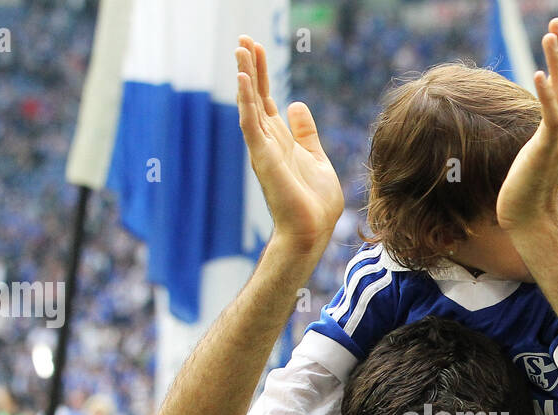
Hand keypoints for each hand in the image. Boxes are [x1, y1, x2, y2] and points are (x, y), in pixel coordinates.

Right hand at [236, 36, 343, 249]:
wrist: (312, 232)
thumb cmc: (316, 205)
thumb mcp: (317, 159)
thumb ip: (306, 133)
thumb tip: (297, 105)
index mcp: (282, 142)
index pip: (268, 101)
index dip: (263, 74)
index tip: (257, 49)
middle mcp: (268, 143)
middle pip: (256, 97)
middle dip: (251, 68)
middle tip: (243, 39)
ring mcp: (263, 150)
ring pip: (250, 105)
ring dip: (245, 77)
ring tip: (240, 50)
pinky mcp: (263, 158)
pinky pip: (251, 125)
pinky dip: (246, 102)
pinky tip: (243, 79)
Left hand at [496, 18, 557, 234]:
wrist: (530, 218)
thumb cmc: (529, 184)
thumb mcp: (539, 147)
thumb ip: (544, 128)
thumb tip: (538, 115)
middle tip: (556, 21)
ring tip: (549, 35)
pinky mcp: (546, 150)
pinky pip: (553, 117)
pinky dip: (548, 94)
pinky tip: (539, 73)